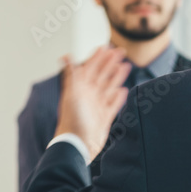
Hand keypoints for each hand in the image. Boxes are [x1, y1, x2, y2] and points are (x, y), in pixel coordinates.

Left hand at [54, 46, 130, 161]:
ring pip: (109, 87)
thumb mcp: (72, 94)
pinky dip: (118, 97)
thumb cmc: (73, 120)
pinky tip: (123, 90)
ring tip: (125, 66)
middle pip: (101, 75)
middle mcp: (88, 96)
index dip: (97, 57)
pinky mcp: (104, 118)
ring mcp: (97, 106)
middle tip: (120, 51)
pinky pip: (113, 104)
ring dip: (116, 76)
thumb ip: (71, 74)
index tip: (105, 47)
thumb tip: (65, 56)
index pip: (90, 68)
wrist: (78, 144)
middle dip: (110, 63)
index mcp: (80, 88)